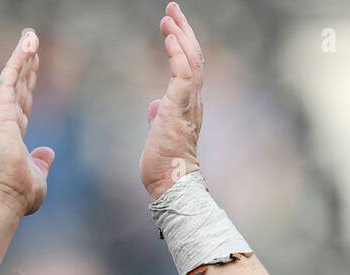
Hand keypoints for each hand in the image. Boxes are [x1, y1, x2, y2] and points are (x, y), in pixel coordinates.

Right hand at [0, 29, 55, 216]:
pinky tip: (26, 47)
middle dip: (25, 64)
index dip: (28, 82)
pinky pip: (8, 81)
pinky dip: (16, 62)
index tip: (34, 65)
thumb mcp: (37, 176)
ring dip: (21, 57)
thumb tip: (48, 153)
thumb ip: (41, 163)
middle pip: (17, 86)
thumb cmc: (18, 194)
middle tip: (31, 43)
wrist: (6, 198)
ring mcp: (0, 117)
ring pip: (12, 79)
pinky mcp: (0, 114)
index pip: (22, 102)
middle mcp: (3, 123)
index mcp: (11, 135)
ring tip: (30, 36)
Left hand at [140, 2, 202, 200]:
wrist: (170, 182)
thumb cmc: (164, 164)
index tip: (170, 25)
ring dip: (180, 36)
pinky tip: (169, 37)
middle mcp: (193, 101)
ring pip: (191, 61)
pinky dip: (177, 53)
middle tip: (172, 8)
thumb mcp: (159, 133)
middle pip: (194, 57)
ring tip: (168, 17)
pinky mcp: (179, 108)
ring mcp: (189, 104)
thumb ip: (160, 116)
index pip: (189, 67)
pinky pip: (183, 74)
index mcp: (189, 105)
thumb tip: (154, 106)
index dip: (181, 43)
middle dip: (183, 30)